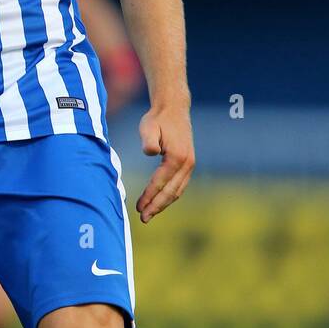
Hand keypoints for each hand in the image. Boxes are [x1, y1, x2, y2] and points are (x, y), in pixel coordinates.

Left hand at [136, 106, 194, 223]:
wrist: (173, 109)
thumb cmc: (157, 118)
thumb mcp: (148, 126)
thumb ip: (148, 140)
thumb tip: (151, 152)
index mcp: (177, 157)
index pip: (160, 183)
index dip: (149, 196)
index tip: (138, 208)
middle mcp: (187, 163)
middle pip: (171, 192)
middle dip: (156, 206)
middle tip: (143, 218)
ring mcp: (190, 164)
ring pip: (177, 191)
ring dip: (163, 204)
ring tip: (149, 214)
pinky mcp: (188, 164)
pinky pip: (180, 185)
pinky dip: (170, 196)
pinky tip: (159, 202)